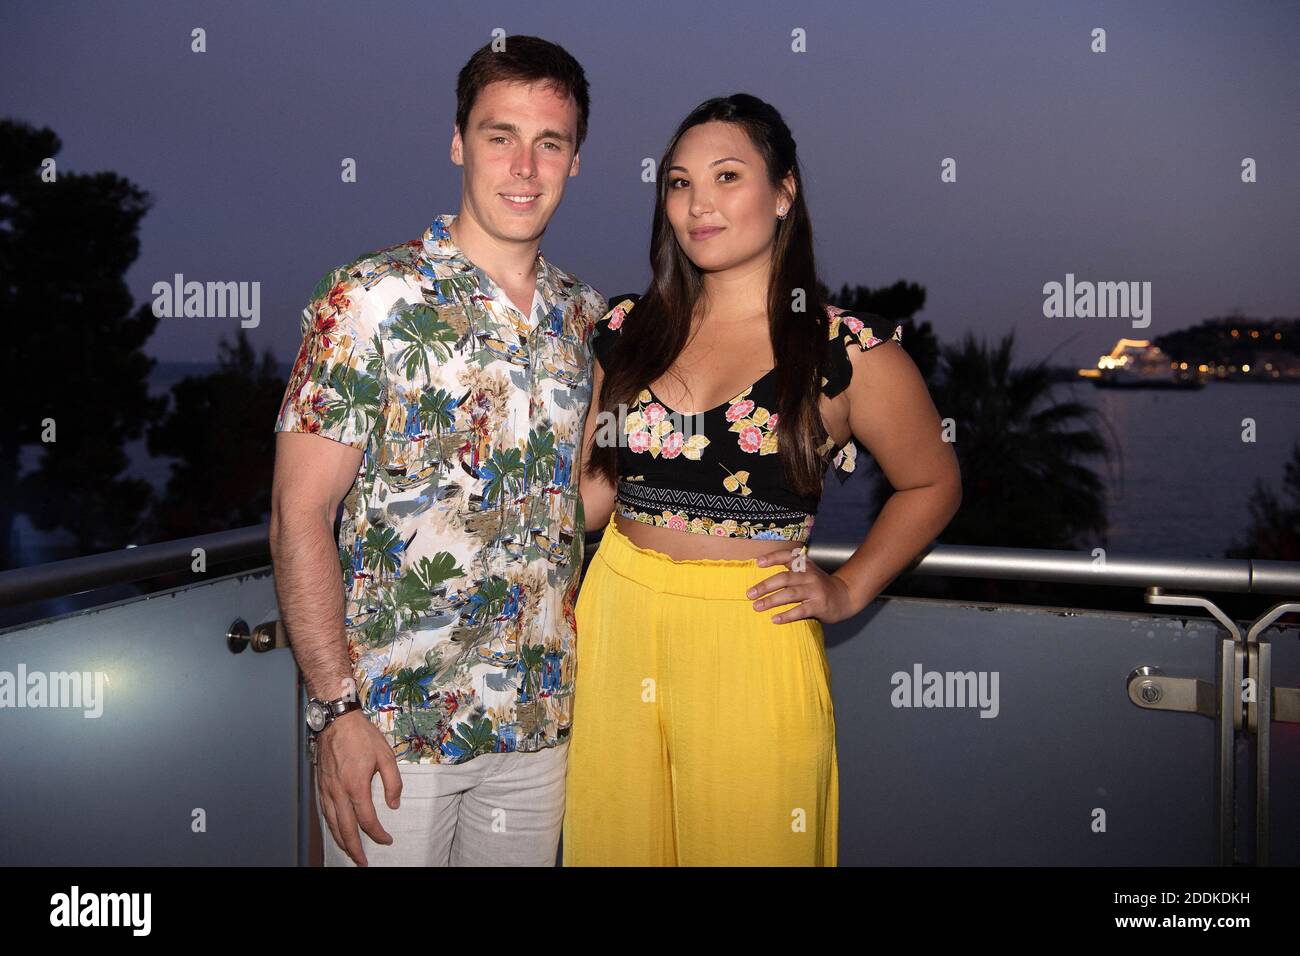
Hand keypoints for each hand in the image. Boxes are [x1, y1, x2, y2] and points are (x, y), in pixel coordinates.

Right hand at [315, 710, 402, 866]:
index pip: (366, 820)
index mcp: (356, 786)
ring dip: (341, 841)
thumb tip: (394, 804)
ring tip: (350, 853)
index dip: (378, 834)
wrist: (337, 721)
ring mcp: (326, 790)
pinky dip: (331, 827)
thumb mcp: (386, 756)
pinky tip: (336, 831)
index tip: (387, 840)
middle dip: (355, 849)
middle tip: (363, 862)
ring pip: (332, 824)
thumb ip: (393, 782)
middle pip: (345, 829)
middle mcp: (338, 792)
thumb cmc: (362, 737)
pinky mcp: (321, 785)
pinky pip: (325, 813)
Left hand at [746, 545, 857, 624]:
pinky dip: (786, 615)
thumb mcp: (807, 573)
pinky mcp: (819, 605)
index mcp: (805, 565)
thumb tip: (762, 581)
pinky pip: (800, 610)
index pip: (788, 556)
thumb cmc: (819, 586)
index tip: (758, 563)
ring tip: (757, 606)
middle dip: (765, 585)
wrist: (845, 596)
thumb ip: (790, 572)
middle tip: (750, 594)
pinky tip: (775, 619)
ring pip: (790, 594)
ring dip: (772, 600)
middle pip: (784, 578)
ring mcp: (815, 590)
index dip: (773, 558)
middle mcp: (809, 575)